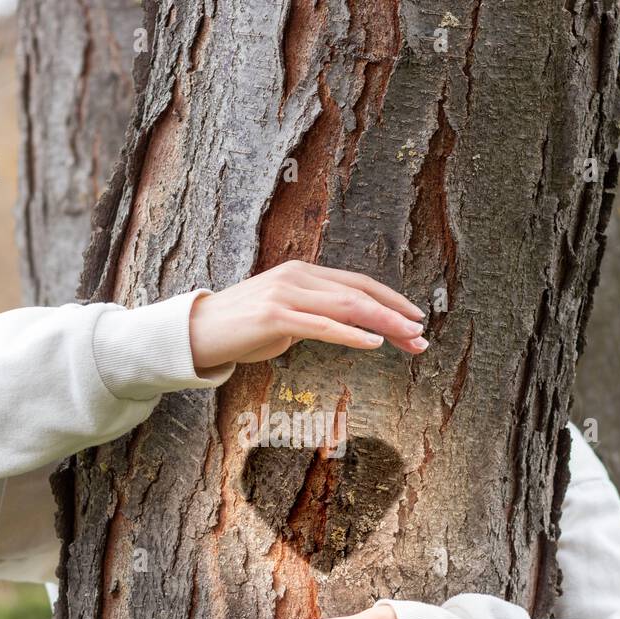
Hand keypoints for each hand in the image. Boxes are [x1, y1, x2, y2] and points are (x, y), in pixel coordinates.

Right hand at [188, 260, 427, 372]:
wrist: (196, 332)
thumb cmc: (241, 329)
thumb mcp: (285, 317)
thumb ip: (314, 315)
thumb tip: (346, 328)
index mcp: (304, 273)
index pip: (358, 283)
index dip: (392, 300)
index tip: (417, 319)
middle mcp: (298, 277)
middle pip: (360, 293)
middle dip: (396, 316)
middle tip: (423, 336)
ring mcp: (286, 295)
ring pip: (348, 306)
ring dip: (384, 324)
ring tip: (410, 340)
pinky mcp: (275, 317)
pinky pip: (323, 326)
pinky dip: (352, 334)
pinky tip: (374, 344)